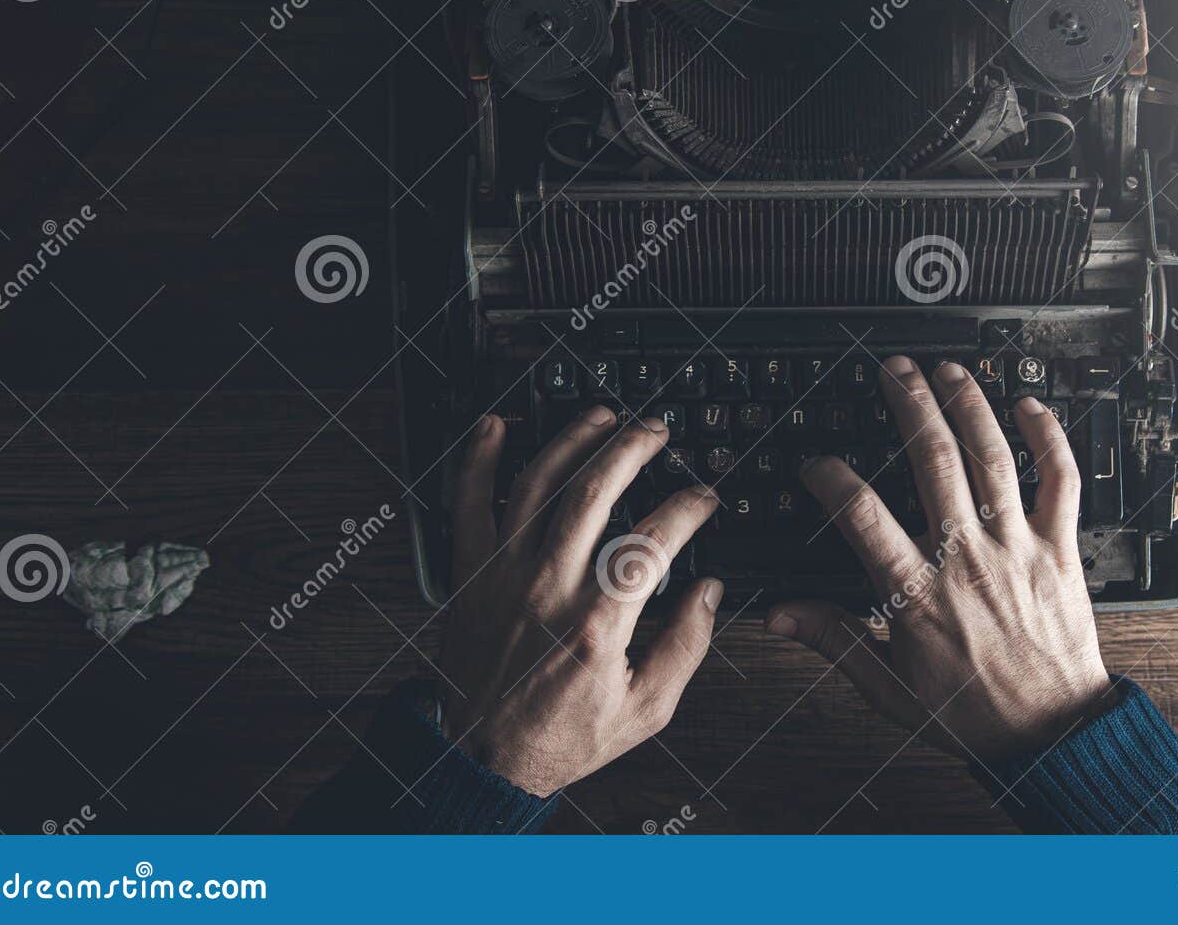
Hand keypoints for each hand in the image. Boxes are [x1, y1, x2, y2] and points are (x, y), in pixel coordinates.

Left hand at [439, 408, 723, 795]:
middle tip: (655, 431)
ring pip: (535, 485)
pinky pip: (467, 504)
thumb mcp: (646, 710)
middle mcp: (546, 589)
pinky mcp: (468, 576)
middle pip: (591, 494)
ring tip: (602, 417)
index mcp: (596, 625)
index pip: (652, 543)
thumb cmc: (563, 737)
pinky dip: (478, 460)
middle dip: (630, 449)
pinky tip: (496, 426)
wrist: (482, 761)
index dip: (687, 509)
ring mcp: (502, 576)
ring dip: (571, 440)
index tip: (705, 497)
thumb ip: (686, 647)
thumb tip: (709, 592)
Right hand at [766, 356, 1109, 761]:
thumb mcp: (888, 687)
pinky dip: (1048, 438)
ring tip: (948, 370)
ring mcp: (1017, 547)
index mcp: (918, 592)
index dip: (832, 478)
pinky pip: (1059, 481)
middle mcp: (967, 558)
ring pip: (992, 458)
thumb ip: (833, 641)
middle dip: (909, 405)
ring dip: (969, 405)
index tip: (816, 463)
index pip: (862, 514)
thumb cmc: (973, 714)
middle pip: (933, 461)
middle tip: (893, 370)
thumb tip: (780, 616)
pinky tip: (1031, 406)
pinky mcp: (1060, 549)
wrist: (1052, 735)